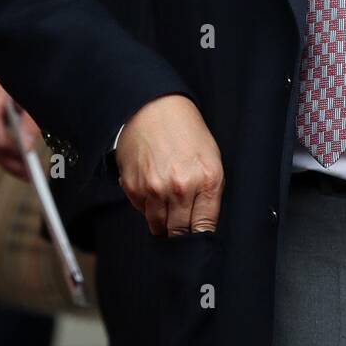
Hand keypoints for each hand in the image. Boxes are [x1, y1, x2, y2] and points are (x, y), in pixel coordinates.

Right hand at [0, 66, 40, 180]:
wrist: (16, 48)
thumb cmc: (31, 70)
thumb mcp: (38, 91)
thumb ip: (32, 119)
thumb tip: (26, 146)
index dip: (5, 142)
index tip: (26, 157)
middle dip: (5, 156)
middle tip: (29, 172)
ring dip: (0, 153)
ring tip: (24, 166)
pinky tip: (13, 149)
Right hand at [115, 95, 223, 235]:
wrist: (156, 108)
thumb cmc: (186, 132)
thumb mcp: (212, 160)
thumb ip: (209, 195)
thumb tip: (201, 225)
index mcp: (207, 181)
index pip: (203, 228)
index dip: (199, 236)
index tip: (196, 237)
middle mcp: (180, 188)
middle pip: (179, 232)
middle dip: (180, 233)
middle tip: (180, 225)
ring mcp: (154, 189)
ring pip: (158, 227)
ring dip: (162, 223)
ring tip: (166, 205)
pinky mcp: (133, 187)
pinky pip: (141, 211)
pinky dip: (147, 206)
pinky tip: (152, 187)